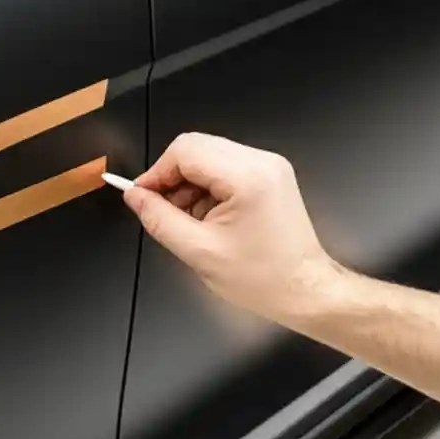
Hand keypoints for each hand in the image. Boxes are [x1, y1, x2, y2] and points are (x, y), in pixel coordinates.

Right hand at [123, 133, 353, 325]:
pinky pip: (225, 167)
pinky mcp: (269, 176)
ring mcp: (268, 167)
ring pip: (208, 156)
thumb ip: (160, 219)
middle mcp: (262, 164)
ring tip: (187, 219)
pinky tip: (205, 216)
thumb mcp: (199, 252)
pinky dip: (206, 187)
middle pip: (196, 147)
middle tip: (159, 207)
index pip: (185, 151)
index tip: (141, 195)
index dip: (156, 172)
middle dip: (171, 177)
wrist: (304, 290)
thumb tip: (135, 197)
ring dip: (188, 184)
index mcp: (248, 178)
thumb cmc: (265, 279)